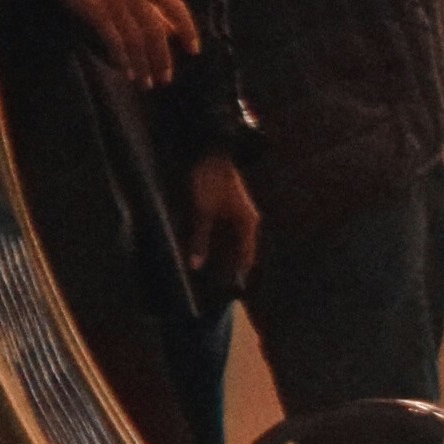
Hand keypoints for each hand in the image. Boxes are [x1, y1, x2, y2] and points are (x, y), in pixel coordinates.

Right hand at [33, 0, 198, 83]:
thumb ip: (148, 2)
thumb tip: (171, 30)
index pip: (177, 7)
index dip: (188, 30)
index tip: (194, 50)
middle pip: (157, 32)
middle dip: (163, 59)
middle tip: (165, 80)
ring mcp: (115, 0)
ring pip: (137, 41)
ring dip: (143, 65)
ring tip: (145, 83)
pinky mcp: (96, 10)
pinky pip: (115, 41)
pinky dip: (122, 59)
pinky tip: (126, 72)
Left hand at [187, 152, 262, 292]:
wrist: (208, 151)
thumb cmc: (209, 180)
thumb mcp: (202, 212)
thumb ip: (200, 240)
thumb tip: (196, 266)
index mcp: (247, 224)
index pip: (245, 258)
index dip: (236, 275)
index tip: (227, 292)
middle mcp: (244, 222)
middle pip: (237, 252)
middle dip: (225, 268)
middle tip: (213, 288)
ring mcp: (234, 215)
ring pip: (227, 243)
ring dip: (217, 256)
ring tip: (204, 275)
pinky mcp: (222, 209)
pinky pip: (219, 233)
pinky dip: (211, 243)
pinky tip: (199, 251)